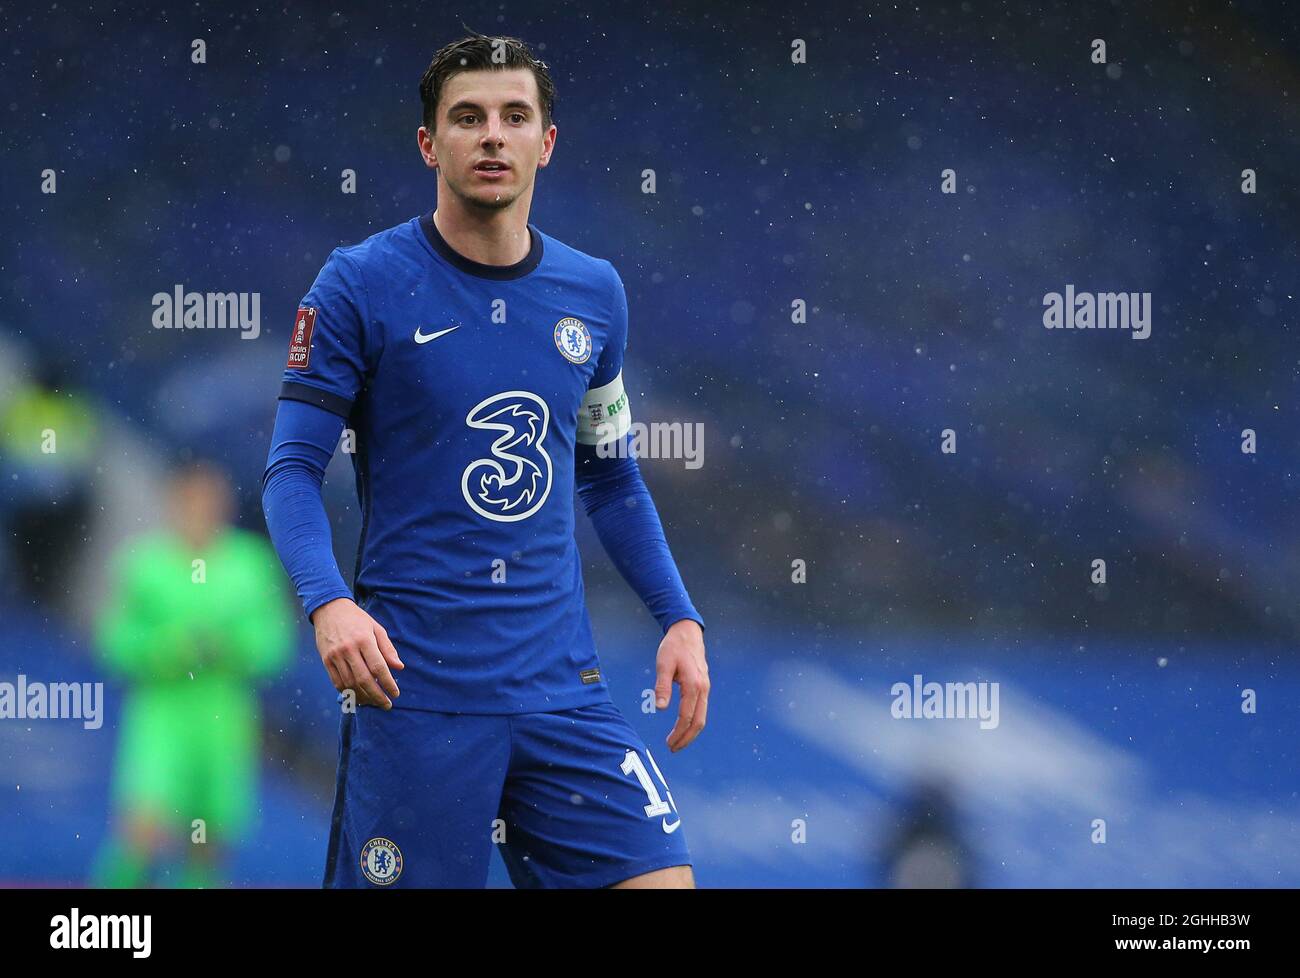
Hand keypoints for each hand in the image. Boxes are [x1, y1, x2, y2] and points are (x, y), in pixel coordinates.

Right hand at [311, 597, 403, 708]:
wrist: (329, 609)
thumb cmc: (357, 619)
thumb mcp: (376, 628)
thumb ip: (388, 649)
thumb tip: (399, 668)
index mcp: (364, 639)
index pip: (378, 667)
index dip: (388, 683)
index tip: (395, 693)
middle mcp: (349, 649)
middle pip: (364, 679)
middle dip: (377, 695)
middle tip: (386, 705)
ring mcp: (335, 656)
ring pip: (350, 683)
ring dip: (363, 697)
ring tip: (374, 702)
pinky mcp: (326, 660)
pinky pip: (337, 682)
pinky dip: (348, 692)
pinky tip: (358, 696)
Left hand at [654, 619, 708, 751]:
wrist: (687, 632)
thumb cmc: (673, 647)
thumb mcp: (663, 664)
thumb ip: (662, 686)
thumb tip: (660, 708)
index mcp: (693, 685)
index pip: (687, 716)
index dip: (678, 732)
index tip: (668, 744)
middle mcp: (703, 688)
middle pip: (699, 721)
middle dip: (686, 738)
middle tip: (672, 748)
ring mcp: (705, 687)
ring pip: (702, 717)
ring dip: (690, 732)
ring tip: (677, 742)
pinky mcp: (703, 686)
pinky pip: (701, 709)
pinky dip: (693, 721)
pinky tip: (683, 726)